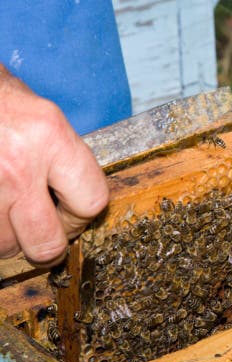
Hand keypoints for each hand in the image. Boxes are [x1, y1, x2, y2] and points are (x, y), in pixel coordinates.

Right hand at [0, 64, 108, 265]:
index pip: (91, 201)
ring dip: (6, 238)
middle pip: (46, 242)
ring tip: (6, 213)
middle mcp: (18, 164)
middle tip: (38, 231)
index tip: (70, 215)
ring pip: (4, 246)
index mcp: (50, 136)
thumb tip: (75, 201)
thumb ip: (63, 158)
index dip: (81, 216)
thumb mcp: (40, 115)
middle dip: (45, 245)